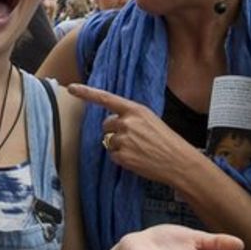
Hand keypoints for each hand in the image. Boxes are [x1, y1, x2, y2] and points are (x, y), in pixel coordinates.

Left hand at [68, 83, 197, 184]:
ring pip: (108, 142)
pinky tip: (137, 159)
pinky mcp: (122, 156)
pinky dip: (122, 158)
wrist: (178, 161)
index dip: (87, 93)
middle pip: (105, 125)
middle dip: (114, 131)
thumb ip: (130, 116)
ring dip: (119, 146)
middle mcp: (127, 122)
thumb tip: (112, 122)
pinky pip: (113, 156)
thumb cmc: (166, 140)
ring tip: (138, 150)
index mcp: (135, 109)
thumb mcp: (150, 119)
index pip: (106, 98)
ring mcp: (124, 140)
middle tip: (134, 139)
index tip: (71, 88)